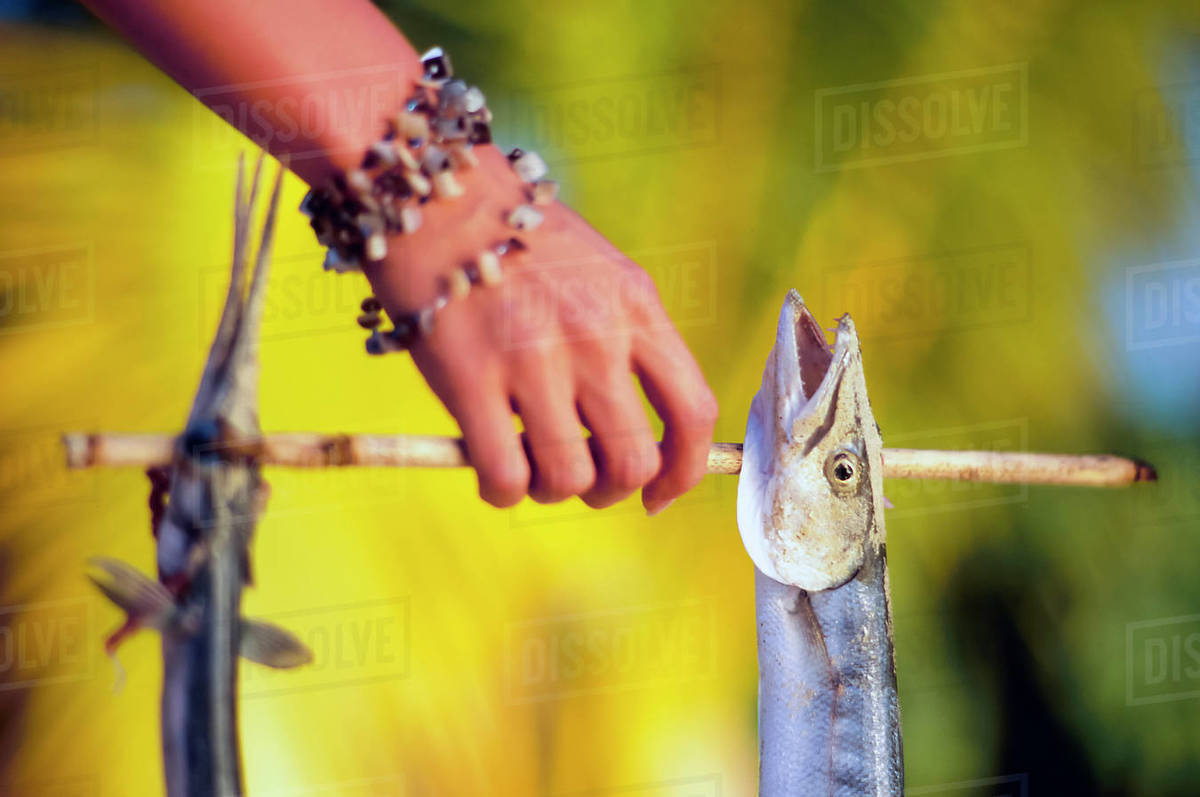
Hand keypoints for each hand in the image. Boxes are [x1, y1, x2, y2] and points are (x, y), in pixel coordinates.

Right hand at [364, 147, 717, 511]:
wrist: (435, 192)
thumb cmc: (517, 242)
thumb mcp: (600, 276)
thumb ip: (628, 343)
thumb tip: (644, 437)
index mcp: (636, 307)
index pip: (693, 411)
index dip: (684, 470)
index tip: (661, 492)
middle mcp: (595, 335)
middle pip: (634, 461)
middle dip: (611, 491)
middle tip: (581, 479)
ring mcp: (533, 357)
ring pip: (570, 479)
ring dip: (552, 492)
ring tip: (529, 467)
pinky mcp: (470, 377)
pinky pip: (505, 476)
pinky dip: (502, 492)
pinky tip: (493, 474)